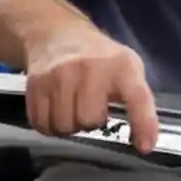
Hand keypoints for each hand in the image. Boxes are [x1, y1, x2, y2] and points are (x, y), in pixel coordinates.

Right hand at [23, 22, 159, 153]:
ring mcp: (59, 75)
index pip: (137, 97)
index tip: (144, 146)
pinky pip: (42, 124)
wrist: (58, 35)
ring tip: (73, 108)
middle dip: (92, 123)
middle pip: (89, 120)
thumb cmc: (100, 58)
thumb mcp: (128, 66)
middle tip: (92, 108)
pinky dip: (49, 125)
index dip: (143, 124)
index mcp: (121, 65)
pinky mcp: (35, 84)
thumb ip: (137, 98)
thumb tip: (143, 139)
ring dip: (70, 125)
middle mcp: (89, 67)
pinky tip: (56, 110)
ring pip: (64, 126)